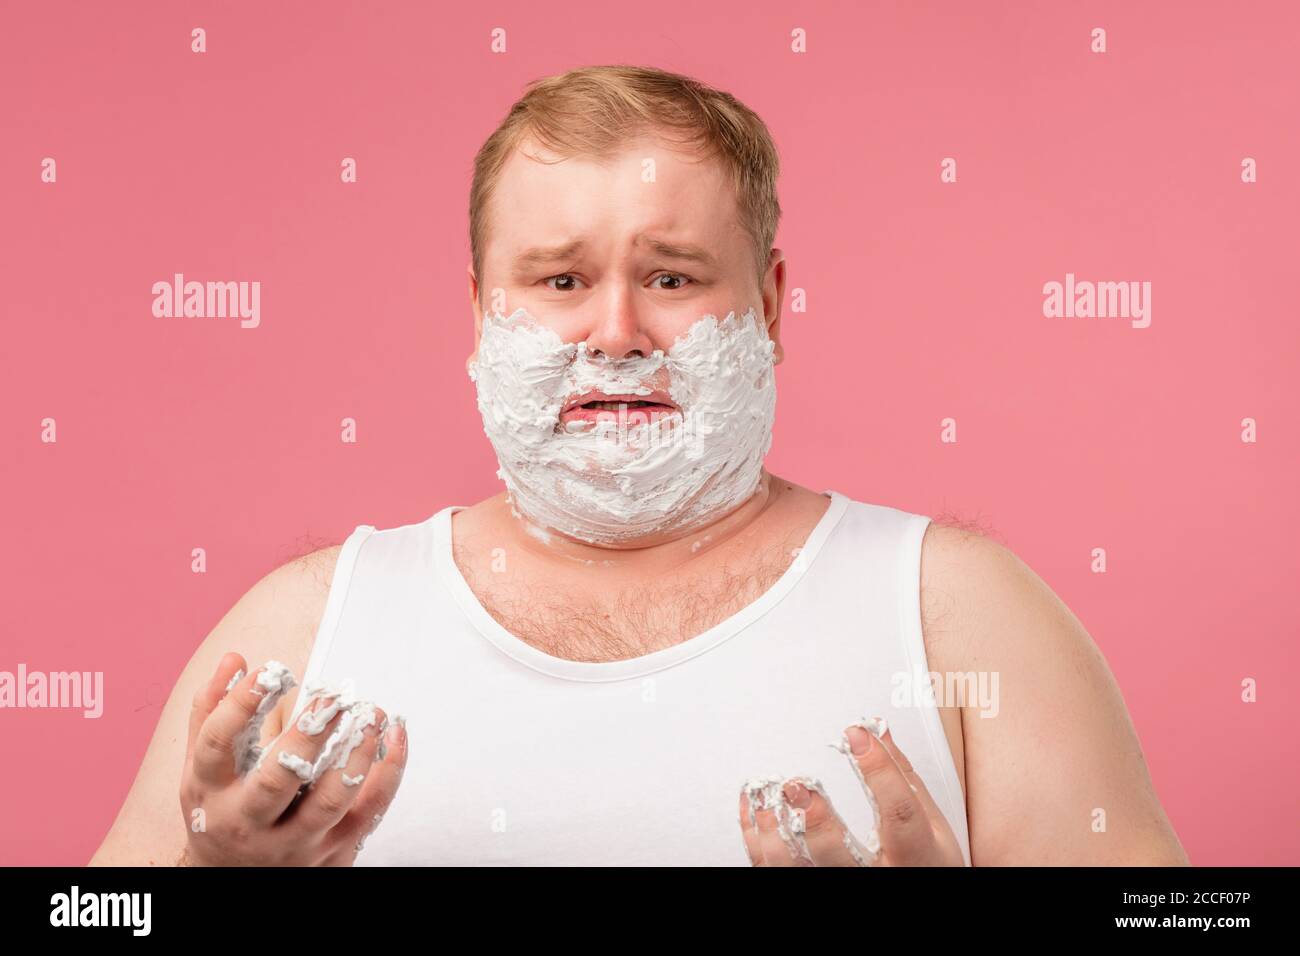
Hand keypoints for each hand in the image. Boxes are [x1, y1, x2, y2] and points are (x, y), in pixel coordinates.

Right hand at [179, 652, 406, 865]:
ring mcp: (293, 841)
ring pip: (329, 801)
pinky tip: (394, 738)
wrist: (231, 882)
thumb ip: (212, 711)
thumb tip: (234, 660)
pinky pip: (368, 812)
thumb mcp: (203, 767)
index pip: (218, 745)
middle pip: (277, 780)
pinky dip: (387, 773)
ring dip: (355, 754)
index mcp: (211, 792)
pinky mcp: (332, 850)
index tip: (267, 671)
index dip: (239, 705)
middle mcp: (248, 822)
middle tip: (332, 698)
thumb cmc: (221, 809)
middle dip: (307, 736)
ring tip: (371, 714)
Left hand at [738, 716, 963, 865]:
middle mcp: (875, 877)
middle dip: (815, 820)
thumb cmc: (925, 865)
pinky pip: (771, 870)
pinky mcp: (810, 887)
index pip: (899, 814)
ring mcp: (839, 884)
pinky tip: (754, 811)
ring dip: (775, 833)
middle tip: (797, 786)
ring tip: (768, 800)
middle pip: (839, 855)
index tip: (857, 736)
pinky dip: (757, 838)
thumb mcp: (931, 827)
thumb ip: (903, 779)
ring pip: (798, 870)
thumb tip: (878, 732)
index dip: (878, 772)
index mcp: (914, 856)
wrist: (921, 899)